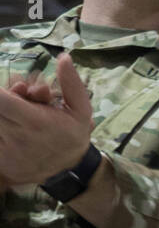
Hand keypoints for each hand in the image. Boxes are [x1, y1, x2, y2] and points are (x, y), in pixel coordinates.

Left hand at [0, 52, 92, 186]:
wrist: (65, 170)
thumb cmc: (71, 134)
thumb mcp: (80, 110)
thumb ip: (71, 84)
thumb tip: (64, 57)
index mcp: (34, 122)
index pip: (1, 99)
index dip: (4, 92)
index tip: (18, 90)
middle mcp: (16, 137)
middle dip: (7, 100)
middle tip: (23, 100)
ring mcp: (6, 151)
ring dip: (5, 115)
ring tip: (22, 119)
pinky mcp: (2, 160)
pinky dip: (4, 128)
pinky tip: (16, 131)